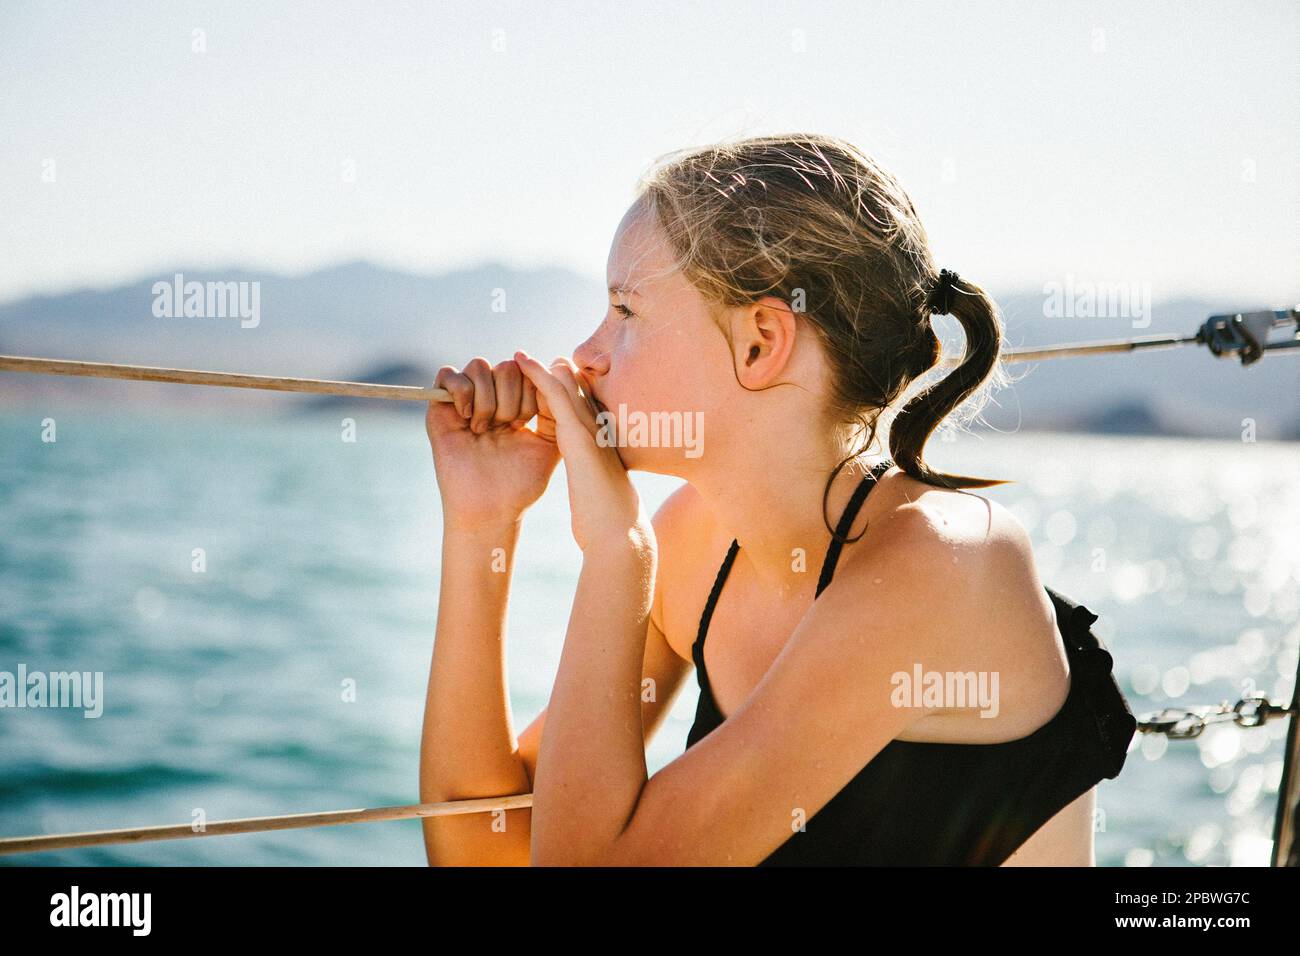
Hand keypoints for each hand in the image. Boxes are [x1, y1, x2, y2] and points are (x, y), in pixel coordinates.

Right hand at [425, 357, 560, 529]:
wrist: (492, 507)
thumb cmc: (521, 481)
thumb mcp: (551, 441)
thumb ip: (557, 407)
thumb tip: (552, 371)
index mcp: (517, 403)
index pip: (527, 370)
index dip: (532, 390)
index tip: (528, 422)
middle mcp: (491, 398)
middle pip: (506, 366)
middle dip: (512, 397)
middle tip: (507, 427)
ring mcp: (465, 401)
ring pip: (479, 366)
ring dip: (488, 399)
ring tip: (485, 429)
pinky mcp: (440, 408)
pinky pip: (448, 374)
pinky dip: (462, 392)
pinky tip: (467, 419)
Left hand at [512, 350, 652, 553]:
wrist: (616, 530)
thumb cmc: (605, 517)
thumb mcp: (597, 487)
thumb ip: (593, 473)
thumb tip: (591, 478)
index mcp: (601, 436)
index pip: (581, 401)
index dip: (562, 390)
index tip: (539, 387)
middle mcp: (599, 425)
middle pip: (575, 385)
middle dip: (552, 374)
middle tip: (523, 364)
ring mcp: (591, 425)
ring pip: (566, 382)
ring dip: (541, 368)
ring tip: (518, 356)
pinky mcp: (578, 432)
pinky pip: (555, 392)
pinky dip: (537, 374)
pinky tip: (521, 362)